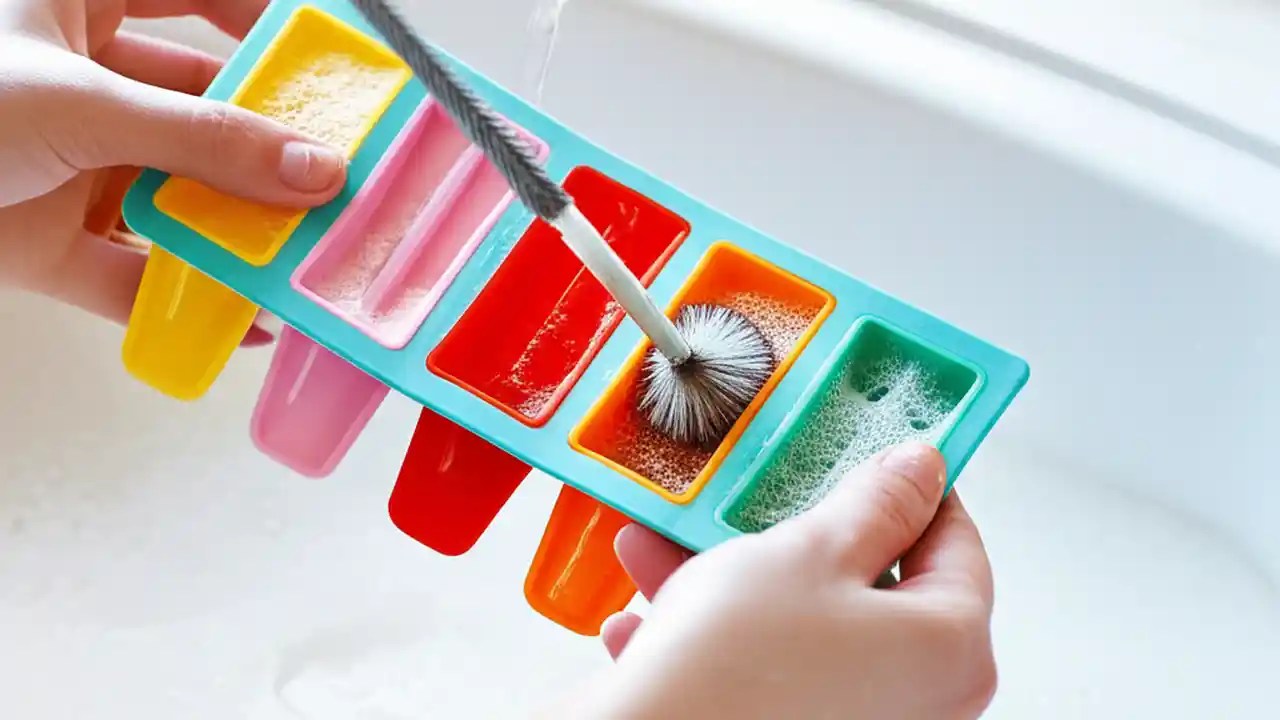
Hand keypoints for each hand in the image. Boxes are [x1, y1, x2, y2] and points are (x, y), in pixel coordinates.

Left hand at [0, 0, 346, 331]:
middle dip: (262, 155)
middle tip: (328, 182)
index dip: (252, 16)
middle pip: (196, 115)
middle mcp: (75, 86)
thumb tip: (310, 168)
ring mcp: (60, 167)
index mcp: (70, 10)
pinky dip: (176, 300)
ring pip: (170, 198)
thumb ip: (200, 139)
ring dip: (229, 234)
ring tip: (296, 258)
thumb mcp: (77, 106)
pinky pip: (125, 273)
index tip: (317, 56)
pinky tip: (235, 320)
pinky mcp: (40, 242)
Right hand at [588, 442, 996, 719]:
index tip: (872, 452)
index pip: (956, 542)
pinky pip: (759, 671)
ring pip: (801, 624)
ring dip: (729, 582)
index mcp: (950, 649)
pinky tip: (646, 620)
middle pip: (870, 584)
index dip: (912, 487)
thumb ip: (877, 503)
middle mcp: (918, 699)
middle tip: (760, 499)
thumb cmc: (740, 669)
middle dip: (795, 535)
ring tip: (669, 546)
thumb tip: (918, 470)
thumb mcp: (812, 551)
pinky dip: (707, 639)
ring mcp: (856, 719)